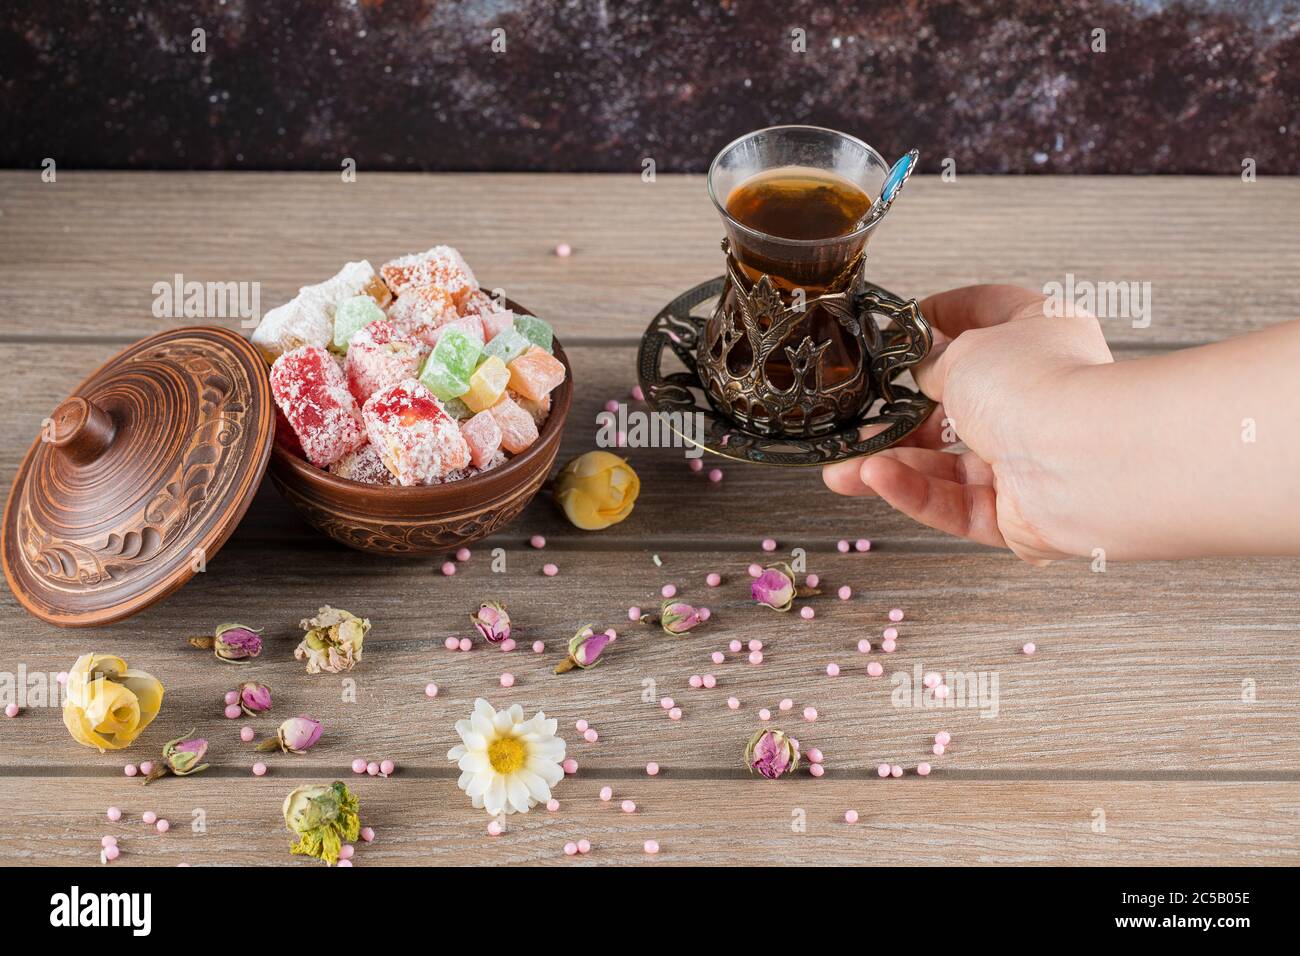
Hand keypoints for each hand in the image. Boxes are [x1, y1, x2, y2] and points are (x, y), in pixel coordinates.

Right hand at [824, 284, 1113, 562]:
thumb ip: (933, 364)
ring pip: (948, 465)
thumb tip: (923, 375)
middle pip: (958, 405)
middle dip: (900, 417)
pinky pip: (957, 504)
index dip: (942, 314)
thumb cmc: (1036, 386)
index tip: (903, 324)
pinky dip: (915, 493)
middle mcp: (1041, 396)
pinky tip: (872, 480)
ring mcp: (1032, 458)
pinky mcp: (1020, 513)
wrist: (1082, 462)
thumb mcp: (963, 352)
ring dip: (893, 464)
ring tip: (842, 470)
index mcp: (1043, 336)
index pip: (989, 311)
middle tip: (858, 418)